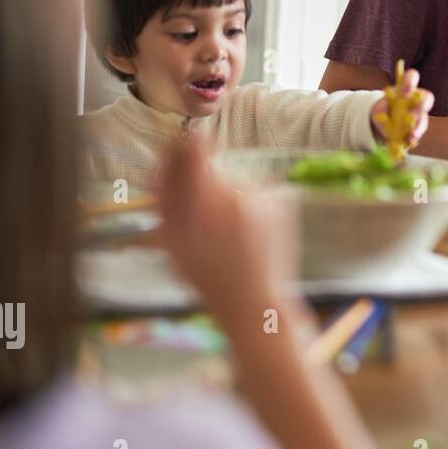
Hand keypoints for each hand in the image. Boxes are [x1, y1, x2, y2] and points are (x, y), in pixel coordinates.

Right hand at [156, 136, 298, 319]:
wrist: (254, 300)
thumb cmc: (206, 275)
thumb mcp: (171, 240)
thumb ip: (164, 196)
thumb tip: (165, 157)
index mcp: (200, 197)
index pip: (191, 148)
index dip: (184, 148)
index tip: (183, 155)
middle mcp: (234, 189)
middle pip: (213, 169)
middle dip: (205, 188)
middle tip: (205, 224)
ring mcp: (262, 193)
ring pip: (237, 183)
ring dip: (231, 200)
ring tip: (232, 237)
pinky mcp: (283, 198)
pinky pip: (260, 192)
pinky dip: (254, 207)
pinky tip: (252, 235)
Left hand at [370, 66, 433, 145]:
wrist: (385, 122)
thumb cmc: (384, 109)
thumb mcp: (378, 107)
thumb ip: (380, 110)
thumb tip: (382, 116)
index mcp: (406, 87)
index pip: (412, 77)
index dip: (410, 83)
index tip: (404, 94)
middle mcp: (417, 98)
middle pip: (427, 97)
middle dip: (421, 106)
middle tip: (412, 115)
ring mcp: (420, 113)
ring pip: (424, 117)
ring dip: (418, 126)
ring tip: (411, 136)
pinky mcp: (419, 126)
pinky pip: (420, 130)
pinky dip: (414, 136)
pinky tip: (409, 141)